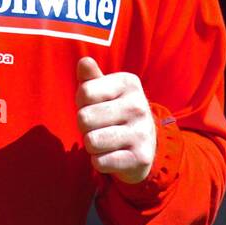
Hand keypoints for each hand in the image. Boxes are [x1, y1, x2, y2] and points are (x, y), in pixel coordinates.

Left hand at [74, 57, 155, 183]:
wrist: (144, 145)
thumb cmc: (113, 111)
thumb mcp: (103, 90)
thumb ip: (90, 77)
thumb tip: (84, 62)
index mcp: (129, 83)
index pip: (84, 92)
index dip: (81, 103)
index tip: (95, 105)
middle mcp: (139, 105)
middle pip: (84, 118)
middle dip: (84, 126)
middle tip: (98, 126)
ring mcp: (142, 132)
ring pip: (91, 141)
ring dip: (90, 144)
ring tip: (104, 140)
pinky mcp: (141, 158)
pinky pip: (99, 162)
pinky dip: (98, 161)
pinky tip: (111, 155)